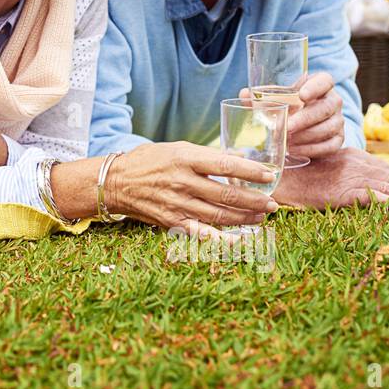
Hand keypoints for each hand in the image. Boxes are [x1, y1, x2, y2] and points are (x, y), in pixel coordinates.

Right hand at [98, 142, 279, 238]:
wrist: (116, 181)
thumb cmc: (150, 161)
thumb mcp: (177, 148)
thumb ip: (207, 156)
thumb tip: (240, 157)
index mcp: (185, 159)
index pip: (225, 165)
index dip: (250, 171)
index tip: (269, 175)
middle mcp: (182, 182)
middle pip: (227, 194)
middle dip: (254, 200)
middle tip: (273, 203)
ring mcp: (177, 203)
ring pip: (219, 215)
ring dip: (245, 218)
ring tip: (261, 217)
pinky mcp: (172, 221)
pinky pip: (201, 233)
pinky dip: (221, 239)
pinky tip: (239, 240)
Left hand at [241, 71, 344, 158]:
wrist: (303, 126)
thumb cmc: (288, 107)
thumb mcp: (276, 100)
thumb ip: (260, 97)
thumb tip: (244, 94)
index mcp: (321, 85)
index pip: (325, 80)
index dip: (316, 87)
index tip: (301, 95)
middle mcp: (333, 101)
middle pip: (327, 107)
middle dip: (306, 118)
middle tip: (287, 127)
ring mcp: (338, 121)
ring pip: (329, 127)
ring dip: (307, 136)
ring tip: (287, 141)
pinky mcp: (339, 139)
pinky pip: (330, 146)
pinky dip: (312, 149)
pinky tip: (295, 150)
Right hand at [274, 146, 388, 209]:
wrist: (280, 176)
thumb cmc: (299, 173)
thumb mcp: (326, 166)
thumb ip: (345, 169)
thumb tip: (360, 184)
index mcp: (353, 156)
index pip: (385, 170)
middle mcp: (356, 164)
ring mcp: (352, 176)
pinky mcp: (345, 190)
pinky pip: (375, 198)